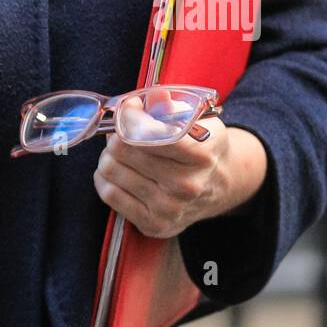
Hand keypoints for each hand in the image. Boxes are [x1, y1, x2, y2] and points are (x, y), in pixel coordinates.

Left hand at [92, 120, 268, 238]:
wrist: (220, 185)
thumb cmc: (202, 144)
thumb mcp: (198, 117)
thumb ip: (169, 105)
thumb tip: (141, 100)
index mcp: (201, 153)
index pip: (148, 132)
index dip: (130, 116)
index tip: (130, 109)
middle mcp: (187, 185)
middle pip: (121, 148)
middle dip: (117, 134)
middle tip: (124, 132)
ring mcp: (170, 209)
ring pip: (110, 169)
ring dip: (109, 156)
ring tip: (123, 153)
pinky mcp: (154, 225)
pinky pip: (108, 194)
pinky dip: (106, 178)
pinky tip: (121, 171)